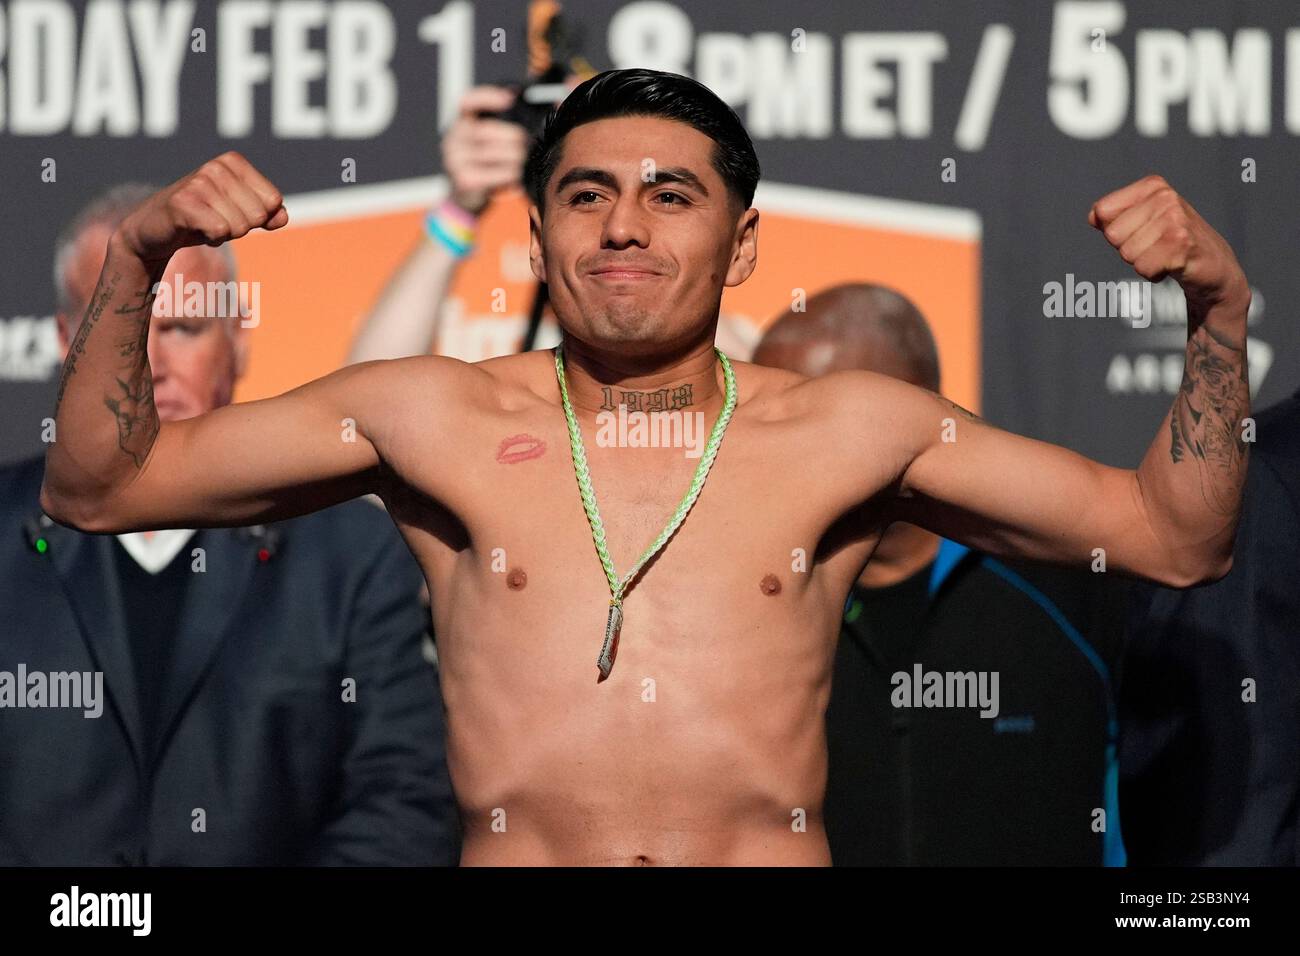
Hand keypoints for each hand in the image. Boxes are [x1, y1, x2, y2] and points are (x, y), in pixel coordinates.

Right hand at [116, 151, 286, 264]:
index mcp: (234, 162)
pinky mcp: (183, 203)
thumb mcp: (240, 214)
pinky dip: (210, 238)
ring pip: (240, 226)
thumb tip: (282, 215)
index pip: (274, 201)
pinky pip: (220, 231)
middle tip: (214, 219)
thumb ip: (268, 214)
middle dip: (240, 227)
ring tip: (202, 223)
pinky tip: (193, 229)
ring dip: (223, 234)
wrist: (155, 229)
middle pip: (258, 215)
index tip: (231, 211)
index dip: (257, 217)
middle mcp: (216, 167)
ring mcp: (198, 183)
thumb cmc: (202, 218)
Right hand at [444, 86, 529, 215]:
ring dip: (514, 158)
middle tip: (526, 144)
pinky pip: (495, 173)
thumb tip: (551, 103)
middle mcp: (452, 139)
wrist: (465, 199)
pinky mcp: (464, 179)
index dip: (487, 97)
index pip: (468, 102)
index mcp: (461, 124)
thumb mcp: (491, 143)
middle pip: (486, 131)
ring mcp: (455, 160)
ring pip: (492, 153)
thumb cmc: (485, 166)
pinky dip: (510, 175)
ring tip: (523, 162)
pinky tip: (516, 177)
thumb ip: (507, 125)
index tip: (510, 99)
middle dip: (512, 137)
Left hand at [1089, 174, 1248, 312]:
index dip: (1116, 229)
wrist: (1213, 264)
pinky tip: (1173, 265)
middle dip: (1129, 247)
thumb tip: (1094, 216)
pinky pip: (1143, 268)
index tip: (1141, 230)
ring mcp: (1175, 220)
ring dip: (1143, 262)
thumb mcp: (1142, 220)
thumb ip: (1113, 216)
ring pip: (1126, 253)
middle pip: (1112, 235)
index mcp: (1153, 186)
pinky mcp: (1181, 245)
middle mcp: (1165, 197)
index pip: (1103, 211)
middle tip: (1156, 245)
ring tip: (1165, 254)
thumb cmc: (1173, 241)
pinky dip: (1154, 274)